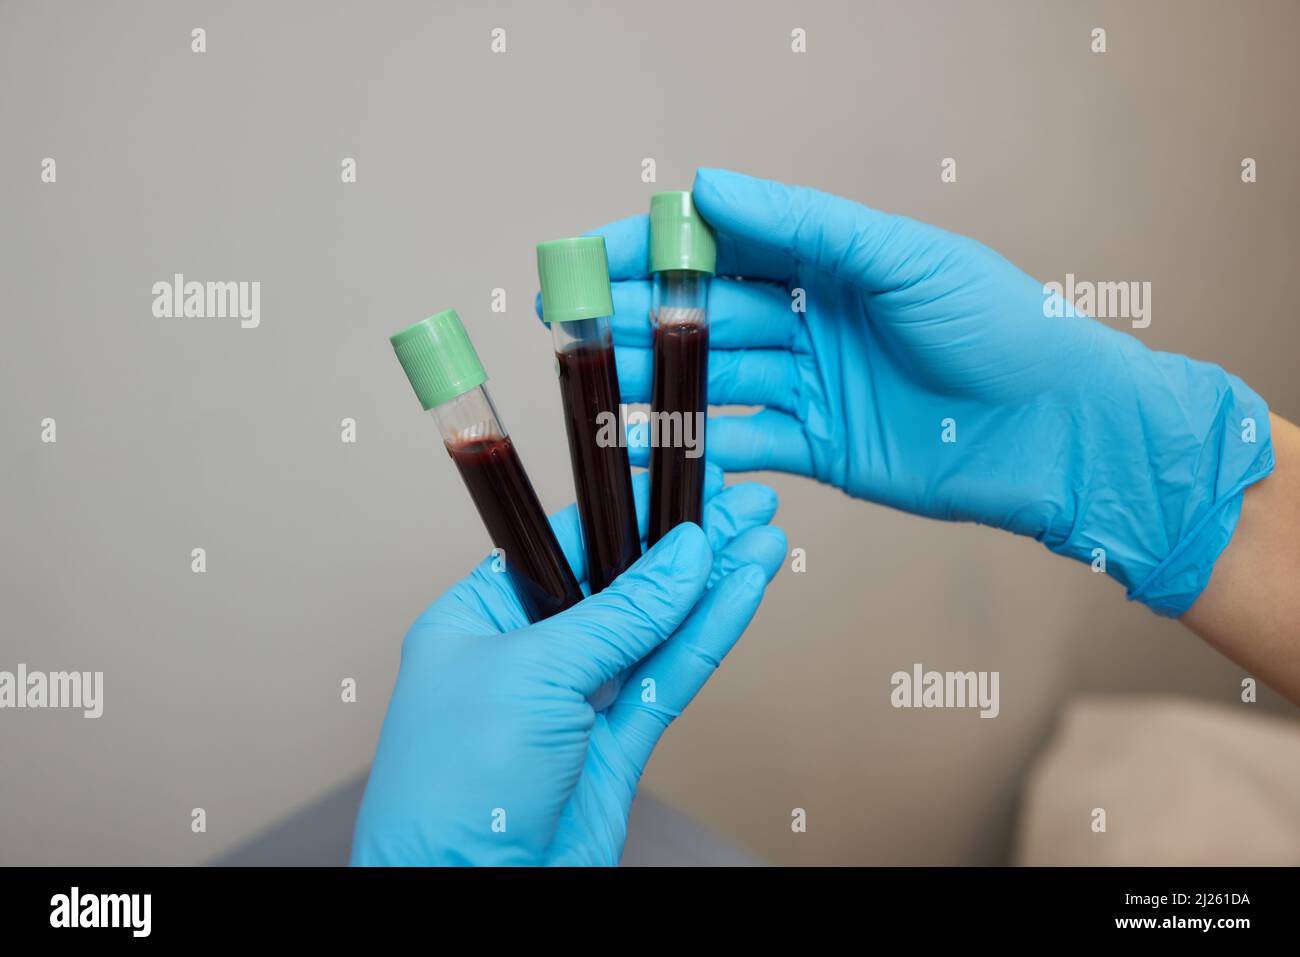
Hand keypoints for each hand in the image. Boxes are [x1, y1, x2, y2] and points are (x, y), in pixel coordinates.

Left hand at [351, 466, 784, 865]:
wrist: (468, 895)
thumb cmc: (454, 786)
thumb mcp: (535, 672)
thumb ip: (620, 612)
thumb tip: (684, 551)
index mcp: (481, 616)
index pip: (564, 542)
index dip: (626, 509)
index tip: (679, 478)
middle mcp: (530, 651)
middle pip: (621, 582)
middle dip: (684, 541)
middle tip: (744, 502)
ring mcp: (577, 700)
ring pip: (657, 629)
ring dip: (712, 584)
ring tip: (764, 537)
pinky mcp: (616, 745)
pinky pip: (671, 676)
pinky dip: (710, 635)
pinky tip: (744, 593)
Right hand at [587, 169, 1271, 615]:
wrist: (1061, 431)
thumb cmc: (1001, 326)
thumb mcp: (903, 258)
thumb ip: (805, 226)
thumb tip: (708, 188)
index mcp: (831, 260)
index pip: (724, 244)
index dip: (654, 248)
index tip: (589, 256)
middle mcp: (813, 319)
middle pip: (707, 314)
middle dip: (636, 316)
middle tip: (568, 325)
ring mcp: (813, 385)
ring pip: (716, 379)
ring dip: (654, 380)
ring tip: (591, 383)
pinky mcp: (821, 449)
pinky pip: (746, 443)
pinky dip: (699, 446)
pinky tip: (649, 444)